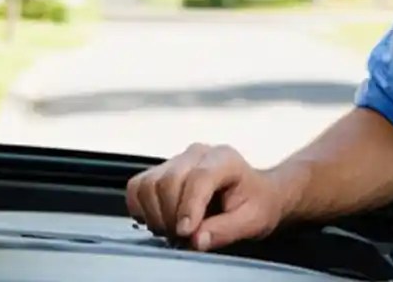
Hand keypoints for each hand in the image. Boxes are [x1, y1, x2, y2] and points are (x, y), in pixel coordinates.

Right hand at [125, 143, 290, 251]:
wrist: (254, 195)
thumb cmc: (255, 205)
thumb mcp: (251, 221)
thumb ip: (224, 231)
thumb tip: (195, 239)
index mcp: (225, 159)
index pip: (199, 178)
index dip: (188, 207)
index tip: (184, 232)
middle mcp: (198, 154)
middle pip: (169, 181)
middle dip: (171, 216)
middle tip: (182, 237)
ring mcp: (177, 160)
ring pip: (149, 184)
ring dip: (155, 214)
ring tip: (173, 229)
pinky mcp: (161, 170)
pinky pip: (137, 187)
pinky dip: (141, 208)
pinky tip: (161, 219)